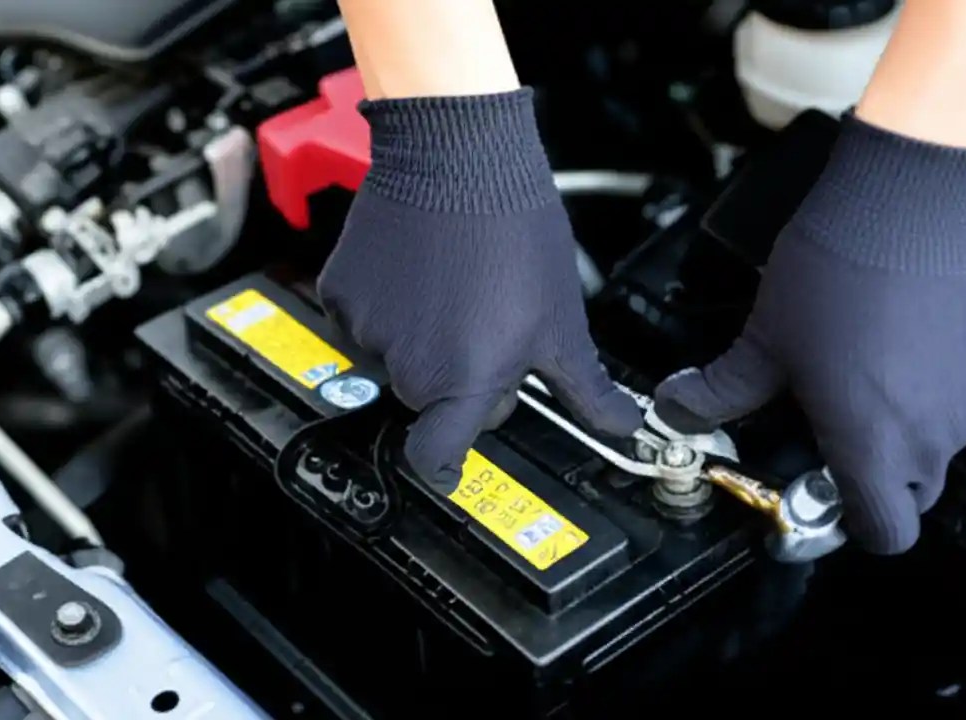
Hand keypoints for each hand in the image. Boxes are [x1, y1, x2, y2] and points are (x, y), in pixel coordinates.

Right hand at [318, 90, 640, 491]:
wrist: (458, 153)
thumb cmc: (515, 232)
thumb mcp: (563, 321)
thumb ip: (587, 390)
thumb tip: (624, 431)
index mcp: (462, 383)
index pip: (436, 458)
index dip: (446, 464)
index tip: (452, 463)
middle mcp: (407, 367)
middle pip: (430, 402)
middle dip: (458, 378)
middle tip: (488, 327)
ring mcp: (367, 330)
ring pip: (399, 358)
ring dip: (425, 338)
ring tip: (458, 288)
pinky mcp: (341, 293)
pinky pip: (364, 320)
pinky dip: (390, 305)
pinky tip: (421, 271)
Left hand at [654, 115, 965, 553]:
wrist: (904, 205)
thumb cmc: (836, 275)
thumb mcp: (763, 343)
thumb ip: (719, 392)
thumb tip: (677, 409)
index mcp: (874, 446)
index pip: (883, 535)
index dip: (849, 524)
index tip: (822, 494)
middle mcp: (932, 437)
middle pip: (909, 498)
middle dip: (871, 479)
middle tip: (831, 433)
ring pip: (935, 452)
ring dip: (900, 436)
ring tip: (859, 383)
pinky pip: (958, 406)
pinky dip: (928, 398)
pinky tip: (892, 355)